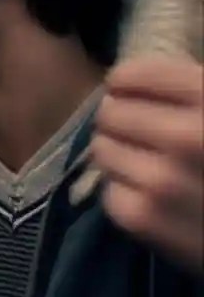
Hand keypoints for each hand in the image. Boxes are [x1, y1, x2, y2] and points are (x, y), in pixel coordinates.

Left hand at [93, 57, 203, 274]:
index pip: (134, 76)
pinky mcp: (147, 220)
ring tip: (140, 159)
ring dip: (117, 152)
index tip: (128, 90)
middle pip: (111, 113)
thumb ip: (198, 92)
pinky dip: (124, 190)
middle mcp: (185, 137)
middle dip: (119, 117)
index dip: (126, 82)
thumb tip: (143, 82)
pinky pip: (110, 192)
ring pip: (102, 150)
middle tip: (132, 127)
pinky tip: (149, 193)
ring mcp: (162, 181)